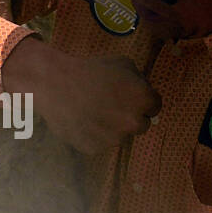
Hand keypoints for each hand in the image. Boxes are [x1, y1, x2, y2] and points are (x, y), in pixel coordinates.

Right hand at [2, 39, 160, 153]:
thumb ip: (138, 80)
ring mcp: (114, 139)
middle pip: (142, 124)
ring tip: (93, 112)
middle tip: (112, 106)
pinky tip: (83, 120)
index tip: (130, 97)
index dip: (142, 100)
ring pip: (120, 135)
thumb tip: (143, 91)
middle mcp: (133, 123)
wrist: (56, 84)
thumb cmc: (90, 69)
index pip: (155, 106)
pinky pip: (100, 142)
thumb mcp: (122, 64)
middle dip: (131, 116)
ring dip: (112, 126)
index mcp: (143, 100)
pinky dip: (95, 134)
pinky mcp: (95, 148)